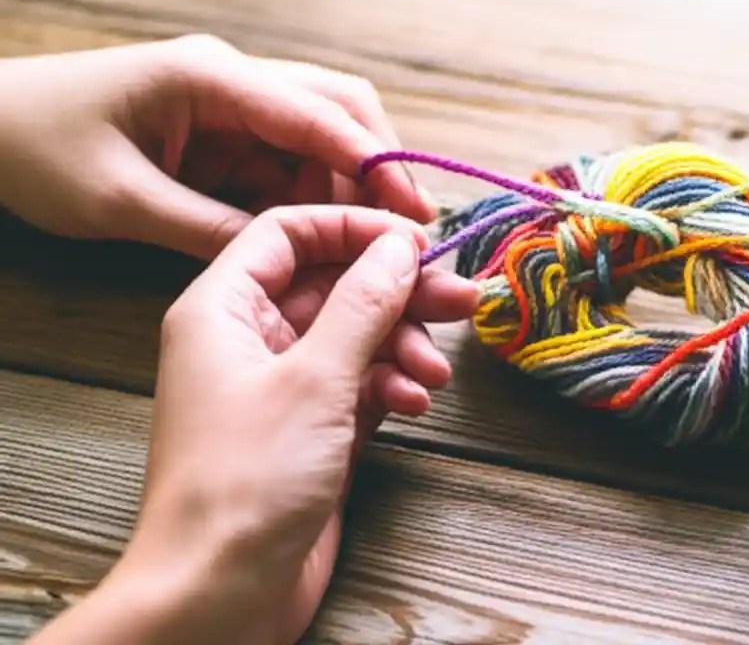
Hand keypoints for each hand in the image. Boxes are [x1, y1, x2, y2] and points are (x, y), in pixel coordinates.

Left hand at [0, 35, 434, 259]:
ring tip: (373, 254)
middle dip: (380, 169)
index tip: (415, 213)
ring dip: (351, 194)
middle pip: (339, 111)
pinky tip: (329, 246)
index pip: (316, 115)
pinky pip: (290, 166)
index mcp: (211, 79)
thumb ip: (208, 228)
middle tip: (410, 234)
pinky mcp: (225, 137)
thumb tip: (291, 258)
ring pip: (322, 143)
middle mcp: (233, 83)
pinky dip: (317, 204)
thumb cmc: (36, 150)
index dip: (375, 164)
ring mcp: (232, 108)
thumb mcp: (121, 201)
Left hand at [31, 206, 478, 644]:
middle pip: (335, 284)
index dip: (354, 225)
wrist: (219, 592)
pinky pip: (361, 383)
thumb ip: (363, 303)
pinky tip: (416, 402)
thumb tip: (400, 245)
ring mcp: (282, 387)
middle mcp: (250, 339)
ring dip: (404, 343)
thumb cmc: (245, 481)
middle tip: (461, 298)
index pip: (290, 231)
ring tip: (438, 369)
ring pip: (356, 335)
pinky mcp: (311, 429)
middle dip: (399, 290)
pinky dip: (393, 384)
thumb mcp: (314, 378)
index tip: (417, 238)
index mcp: (223, 308)